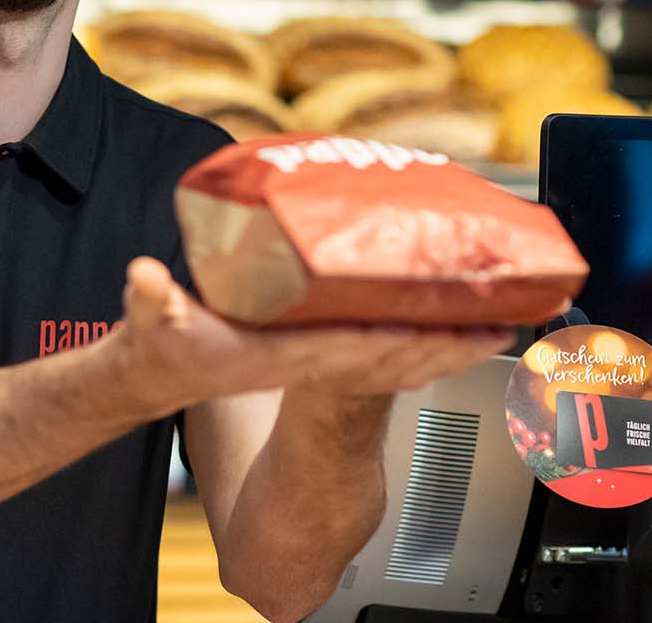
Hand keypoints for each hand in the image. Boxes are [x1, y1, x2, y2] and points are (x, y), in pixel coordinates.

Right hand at [111, 257, 514, 416]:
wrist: (161, 374)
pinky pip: (383, 349)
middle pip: (399, 355)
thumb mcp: (154, 325)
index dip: (412, 341)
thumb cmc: (165, 351)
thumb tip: (144, 278)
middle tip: (507, 318)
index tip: (457, 329)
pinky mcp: (319, 351)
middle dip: (453, 340)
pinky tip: (441, 323)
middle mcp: (313, 364)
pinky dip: (419, 338)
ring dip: (448, 341)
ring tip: (494, 319)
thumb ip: (151, 300)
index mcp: (288, 357)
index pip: (363, 352)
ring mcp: (320, 361)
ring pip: (399, 356)